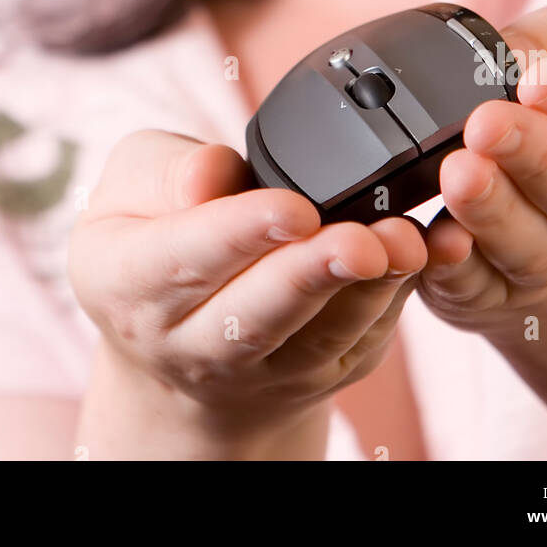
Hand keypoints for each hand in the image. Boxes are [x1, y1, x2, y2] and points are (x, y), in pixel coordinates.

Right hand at [68, 129, 426, 436]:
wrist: (174, 333)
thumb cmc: (155, 231)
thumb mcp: (132, 181)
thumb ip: (166, 168)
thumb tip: (212, 175)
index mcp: (127, 282)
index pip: (184, 258)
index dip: (241, 233)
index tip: (294, 207)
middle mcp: (187, 342)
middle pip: (256, 315)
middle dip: (315, 275)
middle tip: (364, 241)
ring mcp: (254, 371)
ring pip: (315, 338)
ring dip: (366, 291)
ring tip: (404, 242)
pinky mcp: (312, 378)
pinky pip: (356, 344)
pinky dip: (392, 302)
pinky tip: (419, 256)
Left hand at [416, 0, 546, 339]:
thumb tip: (507, 48)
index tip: (531, 80)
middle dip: (532, 155)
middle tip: (485, 124)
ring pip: (530, 246)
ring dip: (490, 211)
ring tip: (457, 172)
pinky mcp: (495, 293)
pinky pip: (477, 290)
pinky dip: (455, 270)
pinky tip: (436, 240)